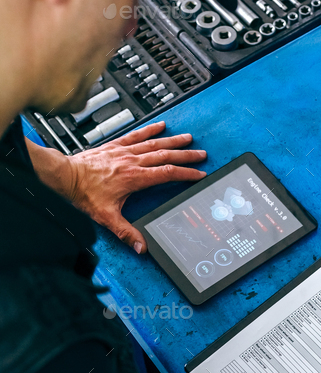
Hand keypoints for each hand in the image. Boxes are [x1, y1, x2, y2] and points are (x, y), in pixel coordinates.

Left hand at [29, 121, 206, 251]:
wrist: (66, 176)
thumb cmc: (84, 193)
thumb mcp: (107, 217)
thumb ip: (126, 232)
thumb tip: (141, 247)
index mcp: (135, 178)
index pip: (167, 174)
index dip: (186, 173)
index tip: (199, 174)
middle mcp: (132, 161)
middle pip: (166, 156)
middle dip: (186, 155)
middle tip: (202, 154)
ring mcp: (124, 151)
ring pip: (154, 144)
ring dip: (173, 141)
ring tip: (188, 139)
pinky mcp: (115, 146)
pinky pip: (136, 135)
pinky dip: (150, 130)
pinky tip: (160, 126)